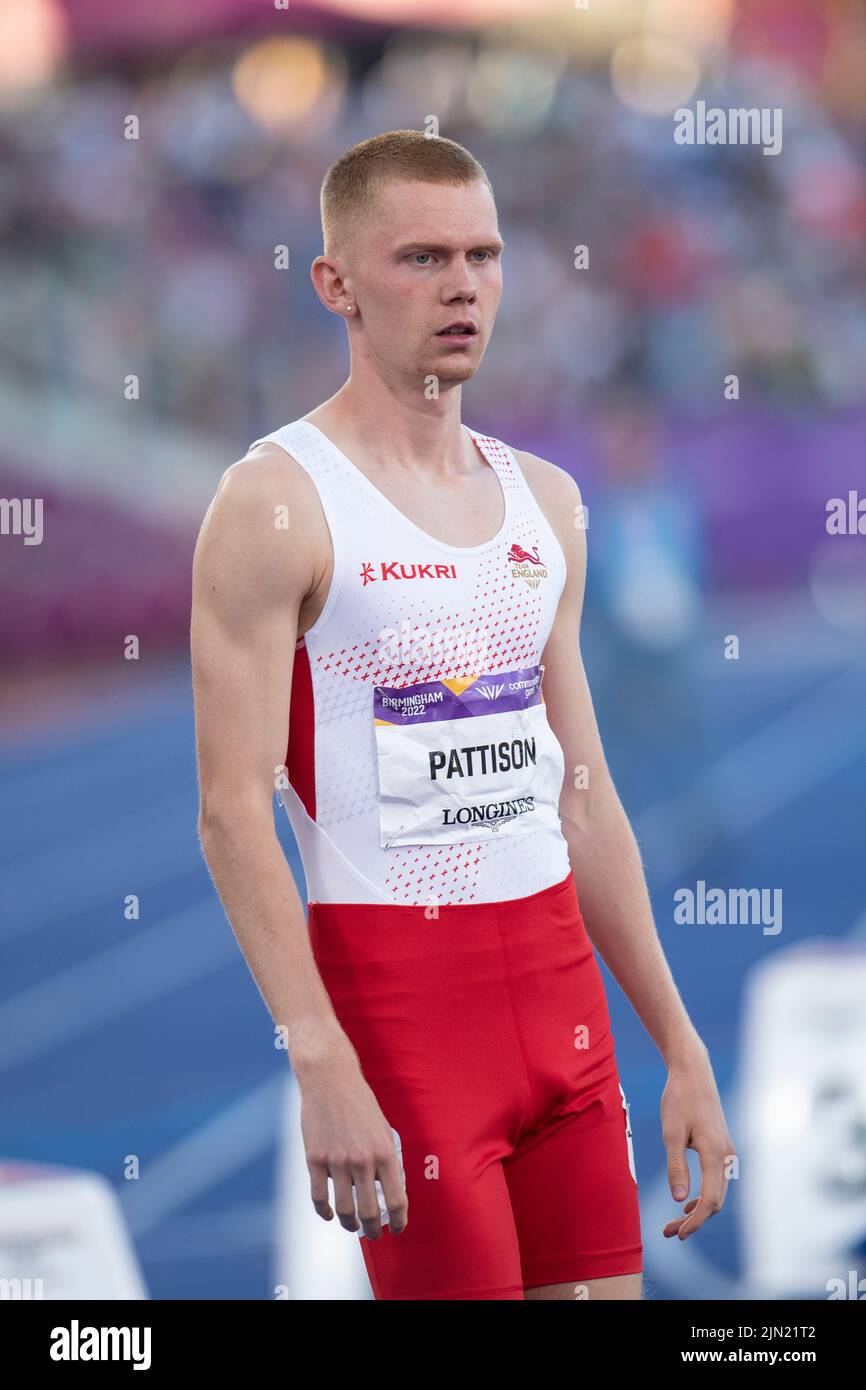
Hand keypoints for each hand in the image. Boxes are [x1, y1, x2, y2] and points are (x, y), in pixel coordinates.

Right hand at [297, 1038, 407, 1239]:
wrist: (331, 1079)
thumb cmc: (360, 1102)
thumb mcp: (382, 1128)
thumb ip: (386, 1157)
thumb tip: (390, 1187)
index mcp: (385, 1153)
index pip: (396, 1199)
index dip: (398, 1220)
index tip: (397, 1228)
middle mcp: (362, 1161)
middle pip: (369, 1212)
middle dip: (373, 1230)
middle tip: (374, 1235)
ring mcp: (337, 1161)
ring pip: (344, 1210)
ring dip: (350, 1225)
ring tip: (353, 1227)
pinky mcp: (315, 1159)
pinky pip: (319, 1197)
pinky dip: (325, 1212)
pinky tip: (330, 1214)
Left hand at [660, 1044, 735, 1240]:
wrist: (693, 1072)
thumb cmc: (679, 1099)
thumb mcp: (671, 1132)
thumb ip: (676, 1166)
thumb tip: (678, 1200)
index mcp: (715, 1154)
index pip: (709, 1201)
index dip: (695, 1222)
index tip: (678, 1234)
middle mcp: (727, 1156)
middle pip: (715, 1201)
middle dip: (694, 1221)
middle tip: (669, 1233)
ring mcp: (727, 1151)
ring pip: (718, 1192)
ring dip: (699, 1210)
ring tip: (674, 1223)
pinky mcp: (722, 1146)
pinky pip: (717, 1180)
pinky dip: (704, 1195)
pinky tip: (686, 1202)